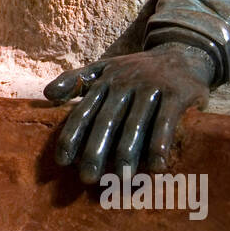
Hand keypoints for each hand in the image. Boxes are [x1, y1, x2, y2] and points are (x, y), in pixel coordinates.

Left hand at [44, 42, 213, 182]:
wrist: (183, 52)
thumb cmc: (137, 69)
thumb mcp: (104, 67)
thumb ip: (76, 80)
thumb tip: (46, 94)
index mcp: (105, 81)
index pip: (83, 112)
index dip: (71, 137)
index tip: (62, 162)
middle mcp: (124, 83)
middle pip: (106, 122)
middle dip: (95, 151)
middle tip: (88, 178)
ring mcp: (150, 87)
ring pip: (134, 125)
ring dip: (127, 153)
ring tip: (121, 178)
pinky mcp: (176, 93)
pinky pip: (165, 121)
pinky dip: (160, 144)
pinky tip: (157, 166)